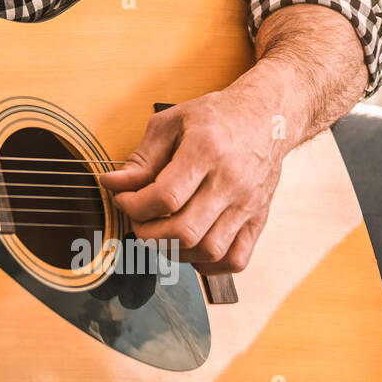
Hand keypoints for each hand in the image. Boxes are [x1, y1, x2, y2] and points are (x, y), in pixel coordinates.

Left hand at [96, 88, 289, 274]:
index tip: (123, 199)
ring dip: (175, 251)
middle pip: (185, 231)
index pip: (165, 197)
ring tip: (161, 233)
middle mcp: (231, 182)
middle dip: (149, 234)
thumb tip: (113, 184)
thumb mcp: (170, 123)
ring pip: (209, 251)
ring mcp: (248, 204)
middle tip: (138, 220)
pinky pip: (235, 259)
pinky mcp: (259, 219)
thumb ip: (141, 159)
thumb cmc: (216, 118)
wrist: (267, 116)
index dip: (134, 206)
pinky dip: (208, 264)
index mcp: (206, 150)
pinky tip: (190, 247)